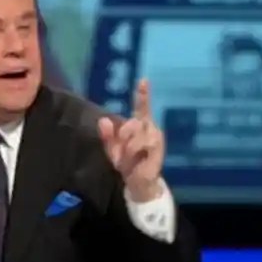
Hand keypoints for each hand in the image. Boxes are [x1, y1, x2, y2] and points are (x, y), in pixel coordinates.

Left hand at [98, 78, 164, 201]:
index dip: (143, 94)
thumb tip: (103, 120)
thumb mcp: (112, 148)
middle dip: (123, 137)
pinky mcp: (158, 147)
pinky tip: (137, 158)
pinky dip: (135, 151)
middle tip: (121, 152)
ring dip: (128, 147)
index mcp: (139, 124)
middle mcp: (149, 127)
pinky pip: (142, 143)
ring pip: (136, 133)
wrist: (137, 181)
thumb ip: (107, 135)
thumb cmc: (127, 162)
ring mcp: (155, 136)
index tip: (143, 80)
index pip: (142, 106)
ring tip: (128, 158)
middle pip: (132, 122)